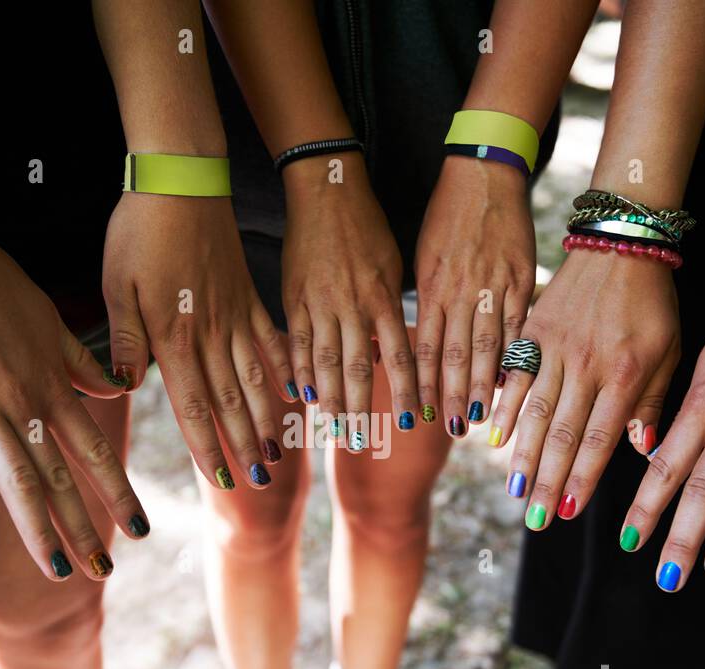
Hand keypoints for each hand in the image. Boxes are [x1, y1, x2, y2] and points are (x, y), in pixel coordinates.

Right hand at [0, 220, 145, 580]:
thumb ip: (83, 364)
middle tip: (104, 571)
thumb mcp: (51, 321)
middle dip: (86, 527)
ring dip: (41, 530)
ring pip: (18, 481)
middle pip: (62, 478)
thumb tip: (119, 390)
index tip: (140, 530)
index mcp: (55, 384)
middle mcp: (26, 403)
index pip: (96, 451)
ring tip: (60, 571)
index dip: (119, 494)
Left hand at [102, 193, 293, 487]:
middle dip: (242, 445)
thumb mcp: (117, 285)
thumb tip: (126, 388)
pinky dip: (285, 369)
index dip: (207, 444)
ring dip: (266, 420)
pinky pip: (272, 340)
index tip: (220, 477)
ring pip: (256, 379)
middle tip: (256, 481)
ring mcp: (236, 314)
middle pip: (230, 401)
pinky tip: (296, 392)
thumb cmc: (139, 229)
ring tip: (278, 452)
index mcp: (174, 334)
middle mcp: (211, 332)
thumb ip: (127, 341)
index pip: (194, 404)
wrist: (181, 177)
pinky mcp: (249, 294)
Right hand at [281, 154, 413, 446]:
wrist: (327, 190)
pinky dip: (299, 372)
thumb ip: (388, 309)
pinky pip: (296, 343)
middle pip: (359, 369)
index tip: (411, 422)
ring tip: (334, 429)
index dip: (405, 392)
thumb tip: (385, 350)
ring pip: (326, 363)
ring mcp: (321, 304)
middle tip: (364, 442)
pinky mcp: (294, 298)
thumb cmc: (365, 227)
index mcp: (384, 298)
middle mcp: (354, 306)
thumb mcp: (389, 267)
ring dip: (331, 401)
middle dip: (362, 409)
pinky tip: (302, 396)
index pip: (400, 356)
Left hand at [415, 155, 534, 434]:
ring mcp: (492, 287)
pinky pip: (518, 325)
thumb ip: (429, 301)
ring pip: (487, 347)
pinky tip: (517, 381)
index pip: (427, 348)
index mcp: (432, 288)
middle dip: (454, 397)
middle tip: (455, 430)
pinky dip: (516, 355)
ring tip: (483, 419)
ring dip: (484, 387)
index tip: (425, 415)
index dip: (426, 385)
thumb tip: (426, 344)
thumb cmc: (448, 216)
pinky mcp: (520, 278)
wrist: (482, 173)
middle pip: (456, 356)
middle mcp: (459, 292)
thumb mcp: (425, 258)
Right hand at [492, 250, 679, 527]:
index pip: (599, 439)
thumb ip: (651, 402)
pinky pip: (516, 375)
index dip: (582, 479)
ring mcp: (556, 347)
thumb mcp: (669, 351)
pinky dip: (505, 408)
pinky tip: (496, 438)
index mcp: (624, 374)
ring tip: (516, 491)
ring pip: (536, 412)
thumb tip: (643, 451)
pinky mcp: (535, 330)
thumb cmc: (653, 300)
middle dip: (549, 481)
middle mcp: (586, 366)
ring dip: (525, 456)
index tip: (568, 511)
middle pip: (563, 435)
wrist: (622, 240)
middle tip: (536, 518)